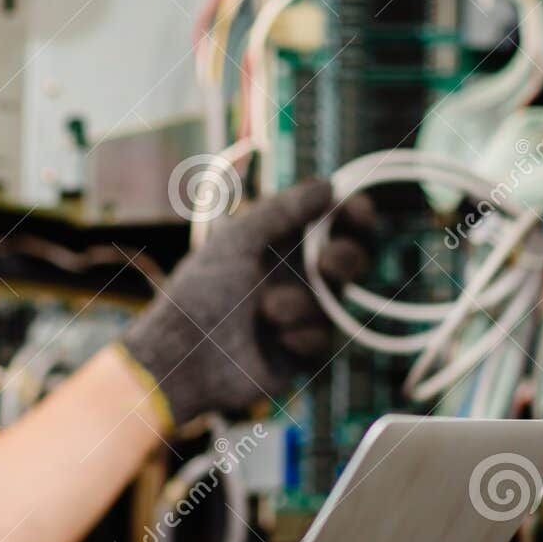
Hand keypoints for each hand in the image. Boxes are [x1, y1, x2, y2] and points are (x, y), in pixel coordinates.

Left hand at [119, 178, 375, 424]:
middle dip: (346, 257)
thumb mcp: (237, 240)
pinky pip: (325, 340)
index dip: (354, 214)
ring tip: (267, 312)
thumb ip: (282, 209)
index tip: (356, 212)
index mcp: (281, 244)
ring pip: (336, 302)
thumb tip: (329, 185)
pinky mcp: (302, 353)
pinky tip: (276, 340)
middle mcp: (296, 276)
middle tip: (327, 263)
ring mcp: (301, 314)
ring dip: (303, 304)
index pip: (332, 222)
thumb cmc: (202, 291)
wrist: (186, 356)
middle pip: (350, 258)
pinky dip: (302, 337)